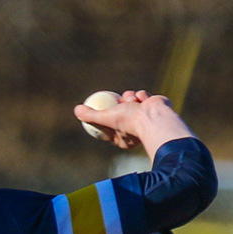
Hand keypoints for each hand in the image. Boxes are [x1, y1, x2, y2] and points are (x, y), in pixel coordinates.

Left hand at [72, 90, 195, 160]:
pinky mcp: (155, 108)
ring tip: (133, 101)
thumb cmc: (128, 121)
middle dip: (120, 102)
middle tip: (119, 100)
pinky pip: (142, 96)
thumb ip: (90, 116)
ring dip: (131, 97)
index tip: (104, 106)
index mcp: (124, 137)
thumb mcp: (105, 118)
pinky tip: (143, 100)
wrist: (153, 117)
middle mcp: (136, 129)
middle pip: (122, 109)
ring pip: (132, 99)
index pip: (111, 121)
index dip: (107, 112)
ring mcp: (147, 119)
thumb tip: (77, 110)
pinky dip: (142, 95)